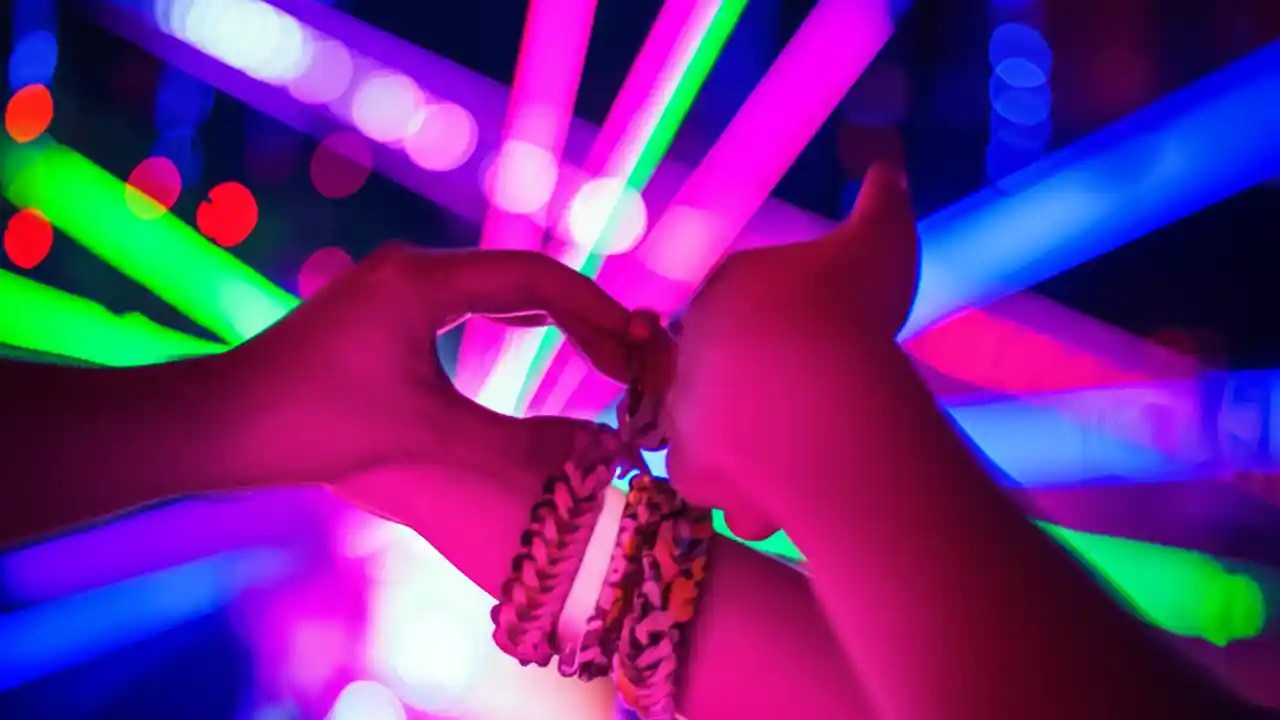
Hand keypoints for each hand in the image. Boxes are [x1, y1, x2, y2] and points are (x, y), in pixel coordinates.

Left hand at [221, 244, 634, 512]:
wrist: (221, 422)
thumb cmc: (315, 425)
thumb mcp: (424, 436)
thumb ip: (511, 441)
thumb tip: (596, 456)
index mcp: (424, 282)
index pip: (535, 278)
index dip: (596, 311)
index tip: (637, 346)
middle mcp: (411, 268)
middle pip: (521, 276)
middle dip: (581, 314)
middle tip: (628, 357)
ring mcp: (392, 284)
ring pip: (495, 287)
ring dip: (549, 317)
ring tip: (599, 352)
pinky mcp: (380, 307)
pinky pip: (468, 302)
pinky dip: (513, 321)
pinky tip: (538, 339)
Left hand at [659, 162, 919, 539]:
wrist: (822, 390)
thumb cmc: (851, 309)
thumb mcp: (880, 241)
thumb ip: (883, 200)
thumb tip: (888, 165)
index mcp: (725, 291)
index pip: (739, 317)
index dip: (778, 339)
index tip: (815, 355)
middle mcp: (690, 348)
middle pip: (718, 375)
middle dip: (753, 393)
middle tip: (806, 409)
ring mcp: (683, 411)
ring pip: (706, 432)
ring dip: (741, 444)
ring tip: (796, 454)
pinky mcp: (690, 467)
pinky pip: (710, 484)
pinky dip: (742, 491)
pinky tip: (782, 492)